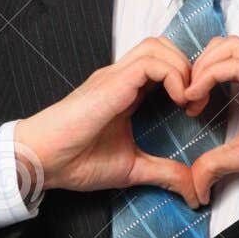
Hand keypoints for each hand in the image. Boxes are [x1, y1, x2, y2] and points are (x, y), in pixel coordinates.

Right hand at [13, 38, 200, 207]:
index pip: (163, 65)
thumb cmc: (77, 161)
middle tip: (197, 100)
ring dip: (184, 70)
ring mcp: (115, 77)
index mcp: (127, 92)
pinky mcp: (111, 82)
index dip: (187, 79)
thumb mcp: (133, 169)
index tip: (196, 109)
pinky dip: (174, 76)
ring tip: (187, 101)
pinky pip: (151, 62)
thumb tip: (193, 190)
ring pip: (159, 47)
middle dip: (190, 68)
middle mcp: (121, 78)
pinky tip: (178, 101)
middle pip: (163, 47)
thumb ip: (165, 173)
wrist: (42, 161)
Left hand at [182, 36, 238, 203]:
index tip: (190, 105)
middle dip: (197, 66)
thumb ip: (218, 162)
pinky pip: (229, 65)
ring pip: (224, 47)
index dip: (201, 74)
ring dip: (199, 69)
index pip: (225, 56)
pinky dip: (205, 77)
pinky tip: (196, 99)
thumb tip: (195, 186)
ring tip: (190, 99)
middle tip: (187, 98)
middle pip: (222, 44)